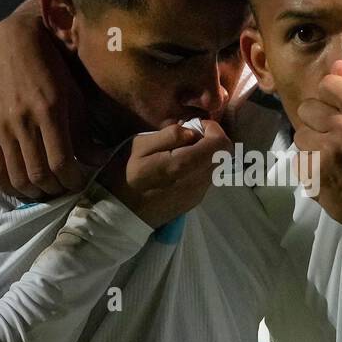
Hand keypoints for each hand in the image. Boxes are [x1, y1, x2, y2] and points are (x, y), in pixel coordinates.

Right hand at [0, 0, 108, 199]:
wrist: (10, 43)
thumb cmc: (50, 68)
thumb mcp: (73, 96)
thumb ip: (83, 132)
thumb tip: (99, 162)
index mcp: (50, 111)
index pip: (61, 163)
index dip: (73, 181)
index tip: (79, 183)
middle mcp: (23, 121)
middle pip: (39, 175)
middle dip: (56, 190)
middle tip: (64, 189)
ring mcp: (1, 126)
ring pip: (17, 177)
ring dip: (34, 193)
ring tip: (45, 191)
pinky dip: (9, 186)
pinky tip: (22, 188)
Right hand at [100, 120, 231, 227]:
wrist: (118, 215)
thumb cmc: (123, 175)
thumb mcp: (139, 146)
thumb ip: (169, 135)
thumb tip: (192, 131)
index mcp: (184, 166)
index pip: (222, 145)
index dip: (214, 129)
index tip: (196, 126)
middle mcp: (197, 182)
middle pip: (222, 156)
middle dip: (210, 141)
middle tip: (187, 137)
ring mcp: (197, 195)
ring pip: (215, 168)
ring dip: (204, 155)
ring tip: (180, 153)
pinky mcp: (193, 202)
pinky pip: (206, 179)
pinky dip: (198, 169)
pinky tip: (177, 169)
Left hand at [293, 62, 341, 234]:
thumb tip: (336, 66)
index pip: (330, 84)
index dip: (331, 96)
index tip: (337, 108)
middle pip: (308, 108)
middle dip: (318, 121)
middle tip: (333, 135)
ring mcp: (327, 155)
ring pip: (300, 135)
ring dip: (312, 144)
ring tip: (331, 156)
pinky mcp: (314, 177)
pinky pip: (299, 160)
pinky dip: (310, 166)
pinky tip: (327, 172)